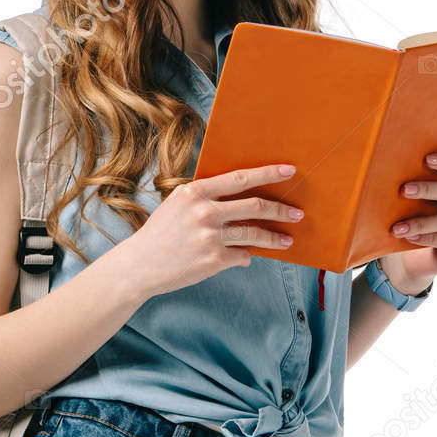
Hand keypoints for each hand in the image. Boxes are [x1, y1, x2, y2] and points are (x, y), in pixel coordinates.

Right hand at [117, 163, 306, 299]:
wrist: (139, 265)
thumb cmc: (160, 234)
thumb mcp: (177, 205)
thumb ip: (205, 197)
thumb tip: (240, 195)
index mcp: (195, 193)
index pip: (240, 179)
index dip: (268, 174)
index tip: (288, 171)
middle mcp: (204, 212)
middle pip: (255, 206)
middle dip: (280, 209)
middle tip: (297, 212)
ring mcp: (210, 237)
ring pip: (255, 234)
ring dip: (275, 238)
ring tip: (287, 239)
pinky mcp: (214, 260)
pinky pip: (242, 256)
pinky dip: (245, 257)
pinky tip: (244, 257)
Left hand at [382, 151, 436, 293]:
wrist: (422, 256)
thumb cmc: (421, 218)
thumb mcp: (420, 200)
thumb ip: (417, 184)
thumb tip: (389, 167)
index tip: (426, 159)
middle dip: (427, 189)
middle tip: (403, 190)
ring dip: (420, 222)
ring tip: (397, 227)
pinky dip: (429, 238)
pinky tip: (410, 238)